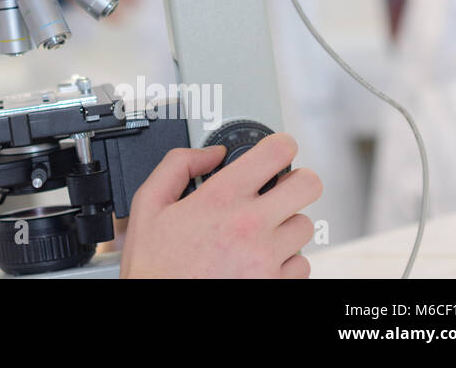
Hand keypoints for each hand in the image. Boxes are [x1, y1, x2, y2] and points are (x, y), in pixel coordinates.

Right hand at [120, 133, 321, 277]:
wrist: (159, 311)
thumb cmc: (154, 266)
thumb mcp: (148, 205)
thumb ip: (176, 166)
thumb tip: (211, 153)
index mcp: (220, 199)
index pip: (276, 152)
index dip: (281, 144)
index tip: (279, 149)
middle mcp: (250, 226)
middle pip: (308, 186)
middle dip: (298, 181)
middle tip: (282, 187)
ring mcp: (267, 259)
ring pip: (305, 226)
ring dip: (287, 224)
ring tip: (261, 230)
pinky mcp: (276, 285)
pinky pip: (302, 264)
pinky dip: (286, 260)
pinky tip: (260, 258)